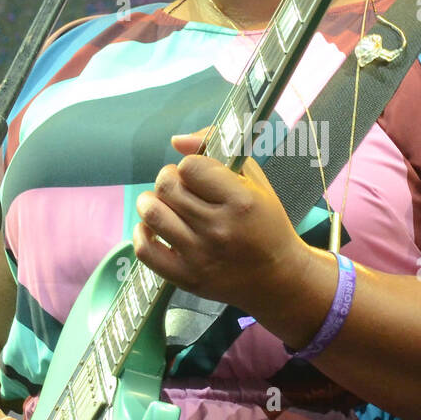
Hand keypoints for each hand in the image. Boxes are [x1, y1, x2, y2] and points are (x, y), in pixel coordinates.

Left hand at [132, 129, 310, 321]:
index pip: (190, 167)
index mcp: (242, 202)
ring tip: (164, 204)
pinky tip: (154, 228)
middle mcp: (219, 229)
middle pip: (167, 186)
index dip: (191, 166)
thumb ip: (219, 151)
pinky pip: (145, 250)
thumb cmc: (267, 224)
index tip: (200, 175)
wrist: (278, 278)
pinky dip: (142, 233)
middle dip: (170, 179)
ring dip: (151, 202)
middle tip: (181, 187)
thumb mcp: (255, 182)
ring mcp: (201, 255)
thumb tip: (176, 140)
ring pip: (151, 213)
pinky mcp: (187, 277)